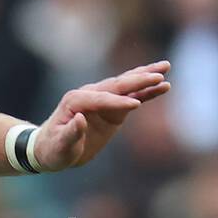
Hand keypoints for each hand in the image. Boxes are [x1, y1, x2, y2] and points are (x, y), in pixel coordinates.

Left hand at [32, 60, 170, 170]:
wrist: (51, 149)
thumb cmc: (53, 149)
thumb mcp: (59, 146)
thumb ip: (70, 133)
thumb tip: (80, 119)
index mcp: (75, 101)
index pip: (100, 99)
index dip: (117, 102)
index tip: (135, 105)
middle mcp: (89, 95)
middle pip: (117, 85)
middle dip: (137, 80)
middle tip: (159, 75)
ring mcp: (102, 99)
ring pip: (127, 86)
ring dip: (146, 77)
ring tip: (166, 68)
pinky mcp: (112, 107)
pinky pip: (133, 97)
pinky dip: (147, 92)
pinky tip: (164, 85)